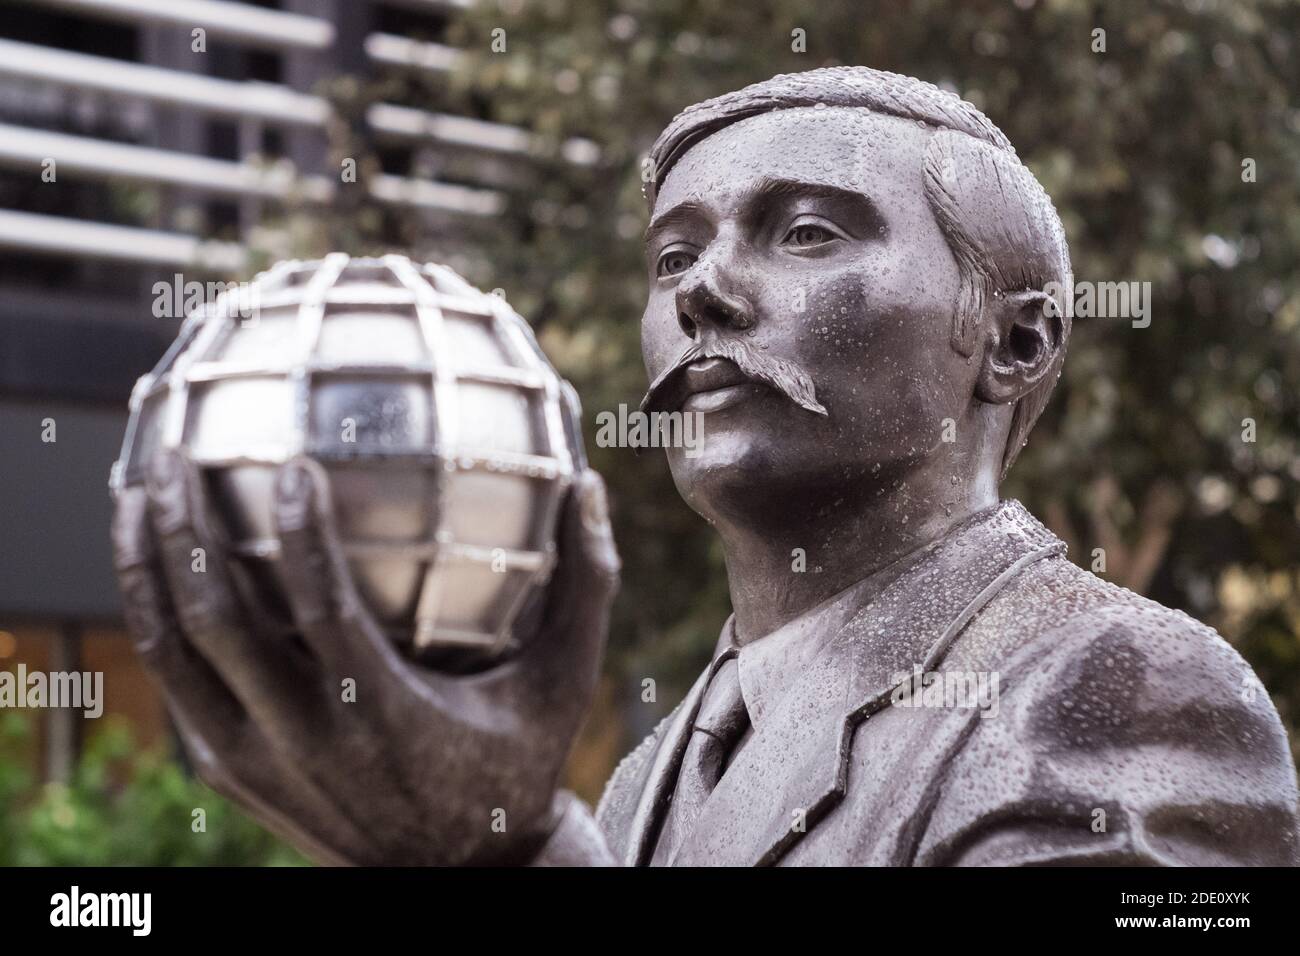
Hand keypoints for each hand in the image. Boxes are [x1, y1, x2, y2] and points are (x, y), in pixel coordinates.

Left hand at [111, 450, 619, 864]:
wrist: (459, 874)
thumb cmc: (518, 762)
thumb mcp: (567, 682)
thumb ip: (587, 586)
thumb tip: (592, 486)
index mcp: (382, 712)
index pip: (321, 609)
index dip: (302, 532)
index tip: (295, 461)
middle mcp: (305, 739)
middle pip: (219, 623)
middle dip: (185, 529)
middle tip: (173, 453)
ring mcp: (258, 762)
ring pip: (177, 654)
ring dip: (146, 569)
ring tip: (135, 492)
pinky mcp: (233, 774)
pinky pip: (180, 687)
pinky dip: (158, 621)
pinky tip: (157, 567)